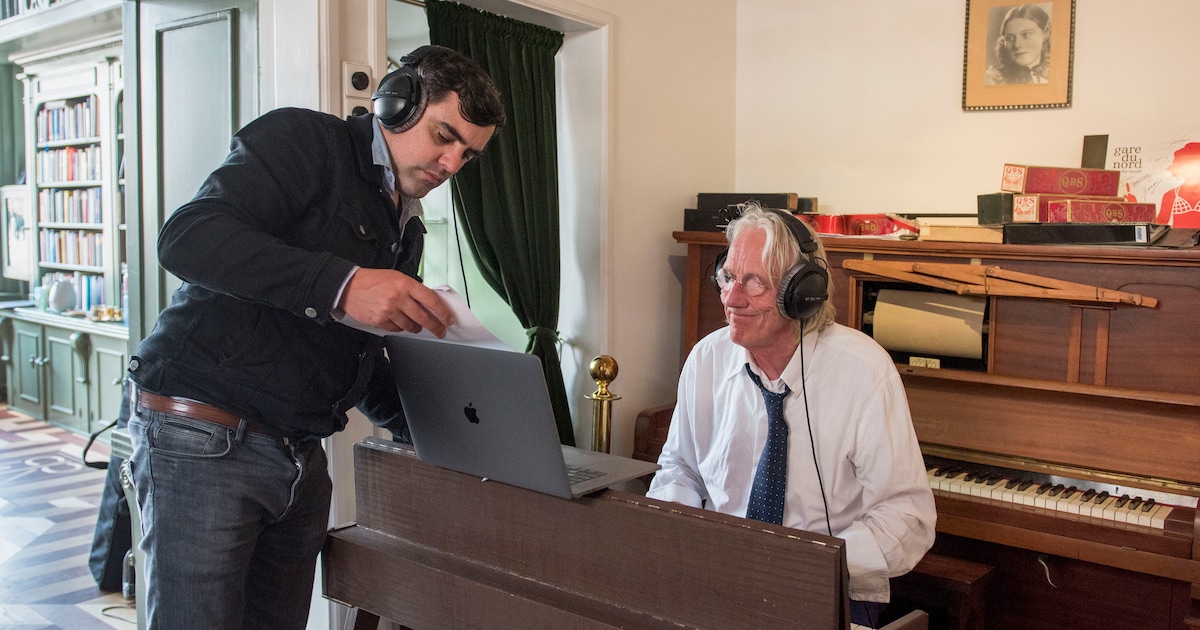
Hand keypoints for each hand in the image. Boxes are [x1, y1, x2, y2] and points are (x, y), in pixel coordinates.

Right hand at [339, 268, 453, 336]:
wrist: (349, 286)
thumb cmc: (373, 280)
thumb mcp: (396, 277)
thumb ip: (413, 289)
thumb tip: (429, 302)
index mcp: (405, 284)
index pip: (431, 300)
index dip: (443, 312)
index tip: (448, 319)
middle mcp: (398, 298)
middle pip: (424, 317)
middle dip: (435, 327)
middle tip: (441, 331)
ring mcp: (389, 311)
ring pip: (411, 326)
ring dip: (416, 328)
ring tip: (417, 326)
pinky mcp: (380, 321)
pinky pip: (396, 330)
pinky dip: (400, 328)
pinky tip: (399, 323)